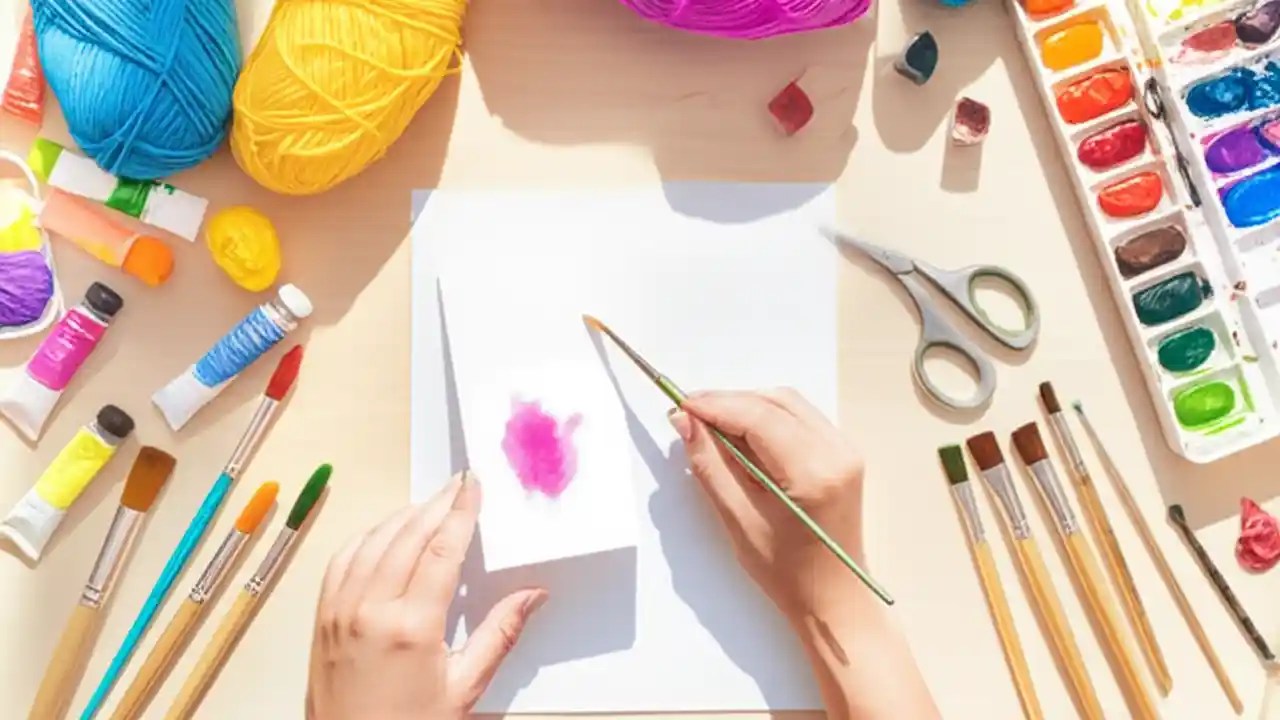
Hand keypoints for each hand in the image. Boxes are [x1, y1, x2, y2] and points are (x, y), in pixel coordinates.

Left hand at [306, 473, 547, 719]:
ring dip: (403, 516)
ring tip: (429, 504)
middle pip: (408, 536)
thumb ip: (499, 634)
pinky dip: (366, 538)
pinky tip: (384, 533)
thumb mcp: (464, 688)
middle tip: (458, 485)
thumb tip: (533, 595)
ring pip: (372, 541)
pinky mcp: (323, 619)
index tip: (473, 488)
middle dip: (436, 505)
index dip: (461, 513)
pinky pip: (342, 561)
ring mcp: (340, 612)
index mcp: (410, 627)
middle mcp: (369, 610)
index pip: (442, 550)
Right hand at [673, 390, 940, 719]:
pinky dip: (767, 418)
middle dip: (730, 402)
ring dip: (748, 407)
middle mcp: (837, 453)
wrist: (833, 597)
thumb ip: (711, 466)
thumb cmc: (787, 573)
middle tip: (690, 415)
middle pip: (775, 401)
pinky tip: (743, 437)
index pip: (758, 417)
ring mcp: (846, 451)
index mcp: (813, 474)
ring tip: (712, 426)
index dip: (716, 405)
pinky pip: (800, 418)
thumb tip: (687, 422)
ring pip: (788, 404)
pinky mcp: (843, 453)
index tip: (682, 405)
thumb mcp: (738, 521)